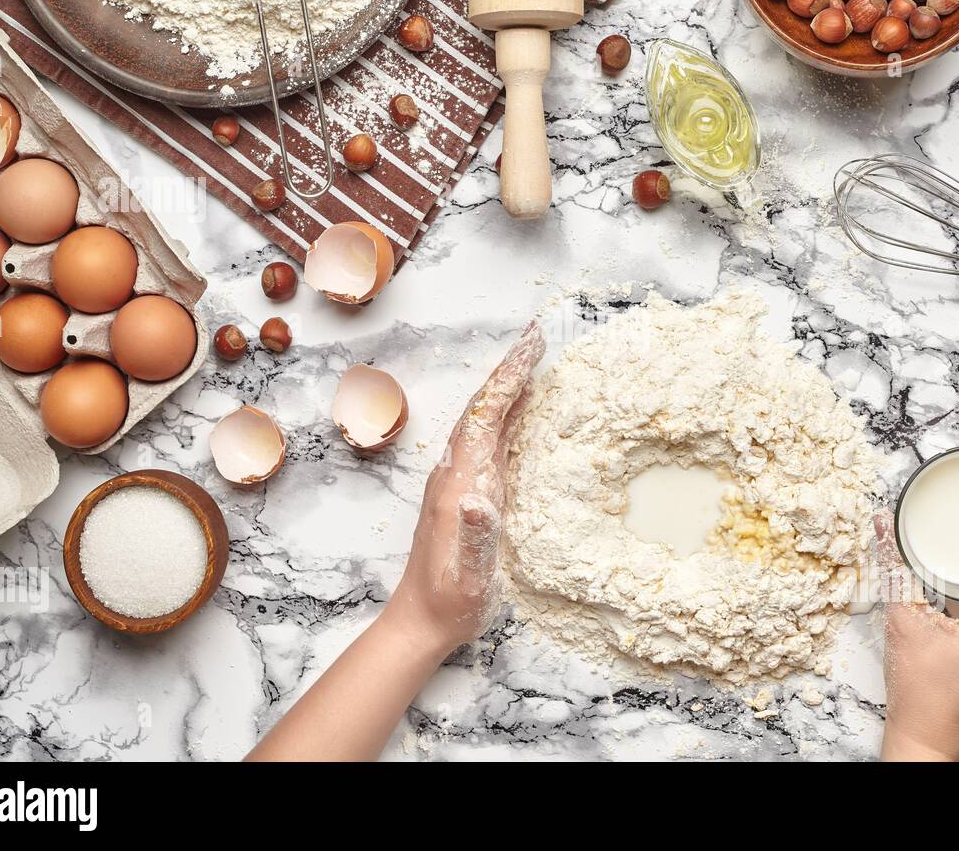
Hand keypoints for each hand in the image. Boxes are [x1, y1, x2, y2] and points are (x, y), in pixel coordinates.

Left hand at [387, 321, 544, 655]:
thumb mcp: (465, 574)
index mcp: (458, 483)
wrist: (421, 621)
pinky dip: (509, 415)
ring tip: (533, 359)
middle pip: (484, 407)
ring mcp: (461, 481)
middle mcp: (456, 473)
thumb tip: (478, 496)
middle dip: (510, 369)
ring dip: (509, 387)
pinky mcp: (469, 493)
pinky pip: (491, 441)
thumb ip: (472, 534)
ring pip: (486, 420)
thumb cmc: (449, 600)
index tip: (531, 345)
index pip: (485, 416)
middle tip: (538, 336)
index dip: (508, 379)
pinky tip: (522, 409)